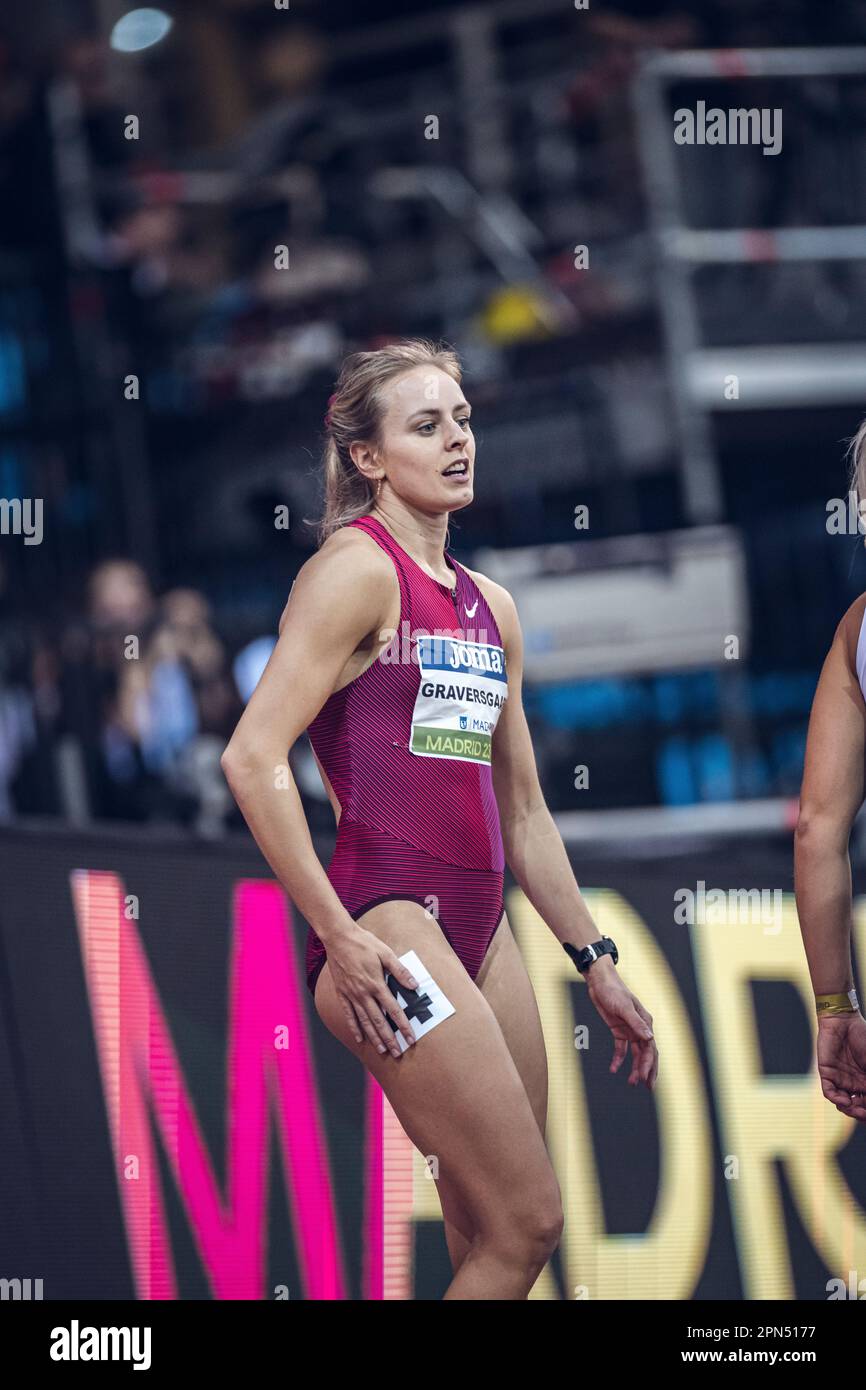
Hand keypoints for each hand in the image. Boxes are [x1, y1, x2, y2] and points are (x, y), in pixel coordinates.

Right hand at [327, 926, 419, 1058]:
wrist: (339, 938)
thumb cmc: (364, 943)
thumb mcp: (386, 953)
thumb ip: (400, 971)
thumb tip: (414, 985)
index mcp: (376, 984)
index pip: (393, 1010)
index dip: (403, 1026)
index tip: (410, 1038)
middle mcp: (364, 993)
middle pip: (379, 1021)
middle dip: (389, 1038)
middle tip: (397, 1053)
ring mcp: (351, 994)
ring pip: (364, 1021)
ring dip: (374, 1037)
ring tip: (381, 1050)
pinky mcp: (342, 993)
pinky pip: (349, 1014)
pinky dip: (354, 1027)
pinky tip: (359, 1038)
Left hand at [586, 966, 657, 1090]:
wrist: (600, 982)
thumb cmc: (614, 991)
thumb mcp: (623, 1007)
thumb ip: (636, 1023)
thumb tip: (649, 1038)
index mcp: (645, 1023)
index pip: (650, 1049)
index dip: (648, 1065)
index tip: (643, 1078)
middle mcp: (640, 1028)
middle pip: (646, 1054)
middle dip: (647, 1071)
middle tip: (646, 1088)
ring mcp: (629, 1030)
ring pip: (635, 1054)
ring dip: (634, 1068)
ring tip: (631, 1084)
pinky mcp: (618, 1031)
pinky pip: (621, 1049)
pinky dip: (618, 1059)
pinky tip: (613, 1069)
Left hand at [817, 1012, 865, 1120]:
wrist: (844, 1021)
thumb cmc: (862, 1037)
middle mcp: (854, 1083)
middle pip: (857, 1107)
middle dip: (861, 1114)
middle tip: (864, 1113)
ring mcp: (840, 1080)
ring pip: (843, 1104)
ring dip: (850, 1110)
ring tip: (855, 1108)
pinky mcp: (827, 1074)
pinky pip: (829, 1092)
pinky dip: (837, 1099)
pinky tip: (845, 1100)